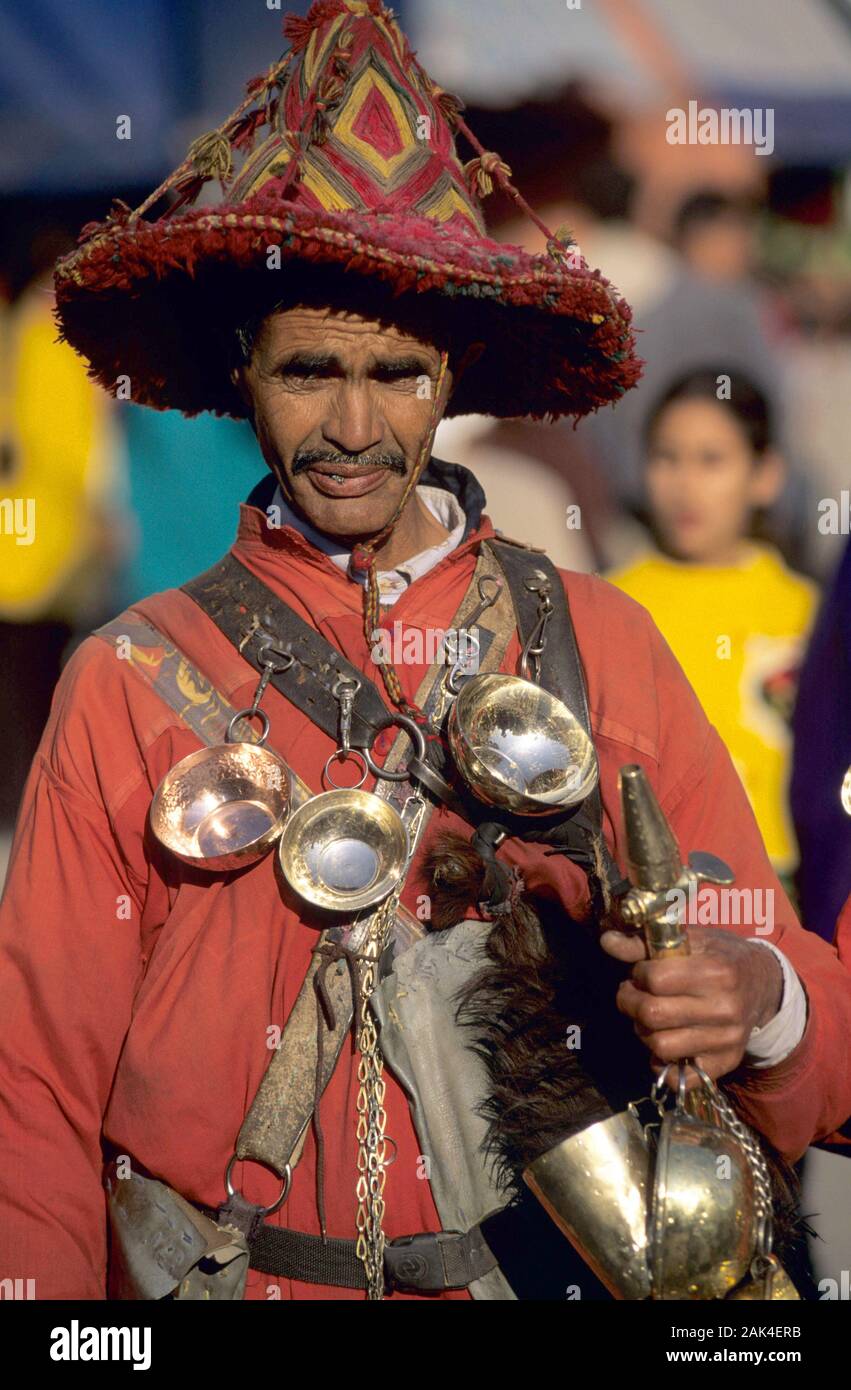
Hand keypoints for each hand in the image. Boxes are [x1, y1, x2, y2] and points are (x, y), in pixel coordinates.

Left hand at [599, 924, 783, 1088]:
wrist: (764, 983)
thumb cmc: (720, 956)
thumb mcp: (689, 939)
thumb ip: (645, 944)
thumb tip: (607, 942)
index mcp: (717, 971)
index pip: (655, 979)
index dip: (638, 974)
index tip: (641, 972)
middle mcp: (725, 1009)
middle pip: (652, 1015)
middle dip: (630, 1002)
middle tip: (633, 995)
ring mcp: (727, 1040)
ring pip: (660, 1046)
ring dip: (643, 1031)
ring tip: (649, 1017)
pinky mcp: (727, 1062)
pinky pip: (680, 1078)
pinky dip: (662, 1065)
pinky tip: (663, 1044)